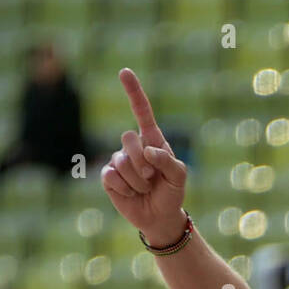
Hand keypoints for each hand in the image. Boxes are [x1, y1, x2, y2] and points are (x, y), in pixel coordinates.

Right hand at [101, 69, 188, 243]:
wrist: (160, 217)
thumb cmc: (171, 193)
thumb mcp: (179, 177)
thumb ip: (168, 161)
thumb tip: (148, 151)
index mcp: (151, 140)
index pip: (142, 112)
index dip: (133, 92)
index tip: (124, 71)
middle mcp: (133, 147)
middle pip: (128, 138)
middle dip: (143, 162)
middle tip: (152, 178)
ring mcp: (118, 160)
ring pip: (122, 161)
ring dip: (138, 181)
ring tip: (145, 189)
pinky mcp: (108, 176)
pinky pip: (112, 176)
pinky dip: (125, 188)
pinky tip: (131, 193)